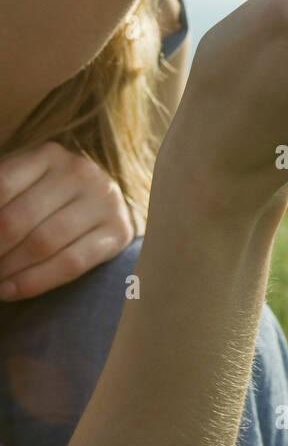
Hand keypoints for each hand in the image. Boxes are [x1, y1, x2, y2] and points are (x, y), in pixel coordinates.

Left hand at [0, 142, 135, 300]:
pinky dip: (34, 282)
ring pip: (43, 243)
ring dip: (7, 270)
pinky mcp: (118, 232)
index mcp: (48, 155)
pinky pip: (71, 263)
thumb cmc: (48, 198)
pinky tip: (9, 291)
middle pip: (18, 219)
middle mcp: (80, 172)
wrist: (103, 205)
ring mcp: (103, 201)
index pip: (1, 186)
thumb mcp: (21, 186)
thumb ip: (1, 200)